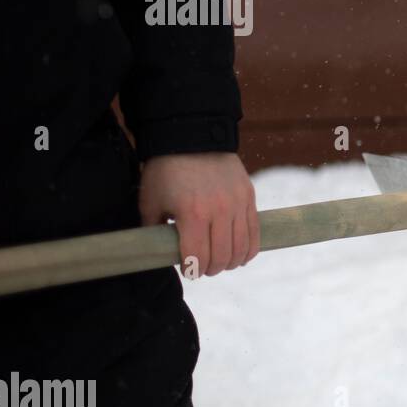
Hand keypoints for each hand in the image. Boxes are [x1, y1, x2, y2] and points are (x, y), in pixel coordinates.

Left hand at [139, 152, 259, 277]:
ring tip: (220, 262)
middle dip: (210, 269)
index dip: (192, 270)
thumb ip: (154, 230)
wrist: (192, 136)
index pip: (198, 257)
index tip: (187, 270)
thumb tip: (159, 253)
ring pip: (242, 249)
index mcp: (192, 213)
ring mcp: (238, 204)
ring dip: (230, 262)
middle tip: (202, 267)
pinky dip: (248, 250)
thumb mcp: (150, 201)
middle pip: (222, 258)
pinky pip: (255, 234)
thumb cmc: (165, 170)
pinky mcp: (249, 198)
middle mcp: (219, 210)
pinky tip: (238, 254)